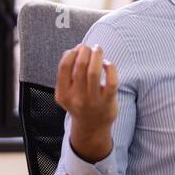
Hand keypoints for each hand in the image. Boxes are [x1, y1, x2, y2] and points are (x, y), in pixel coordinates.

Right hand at [54, 44, 118, 162]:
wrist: (91, 127)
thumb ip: (66, 74)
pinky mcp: (107, 102)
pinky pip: (111, 81)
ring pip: (94, 72)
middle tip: (89, 47)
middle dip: (85, 51)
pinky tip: (108, 64)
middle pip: (80, 67)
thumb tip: (71, 50)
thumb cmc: (80, 103)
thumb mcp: (66, 92)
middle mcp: (76, 97)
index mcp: (63, 93)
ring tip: (98, 50)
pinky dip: (110, 68)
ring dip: (97, 56)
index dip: (71, 53)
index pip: (64, 67)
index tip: (77, 48)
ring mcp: (92, 101)